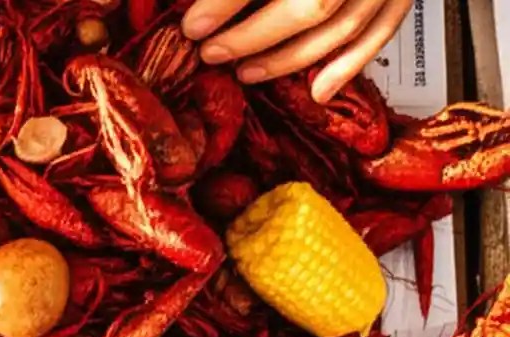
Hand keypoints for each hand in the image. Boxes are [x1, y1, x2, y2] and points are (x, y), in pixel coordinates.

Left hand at [181, 0, 413, 101]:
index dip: (225, 2)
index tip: (192, 25)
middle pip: (309, 5)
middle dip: (252, 37)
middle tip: (210, 52)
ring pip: (340, 26)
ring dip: (288, 59)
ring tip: (246, 72)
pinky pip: (382, 30)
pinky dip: (349, 64)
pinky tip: (316, 91)